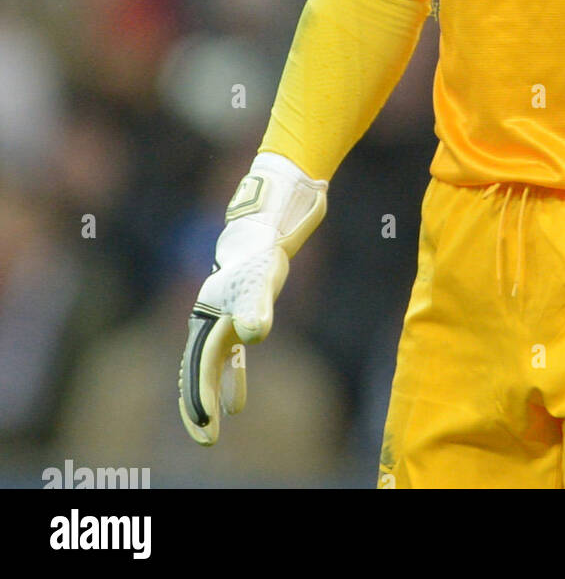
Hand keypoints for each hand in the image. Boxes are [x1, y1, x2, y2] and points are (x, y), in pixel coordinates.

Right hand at [178, 153, 326, 444]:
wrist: (263, 228)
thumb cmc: (261, 254)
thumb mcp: (262, 280)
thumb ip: (257, 307)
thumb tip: (254, 337)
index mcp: (209, 317)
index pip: (200, 364)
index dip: (201, 393)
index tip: (206, 421)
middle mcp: (209, 322)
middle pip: (197, 371)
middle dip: (199, 405)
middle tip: (206, 440)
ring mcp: (221, 322)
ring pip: (209, 369)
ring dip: (209, 398)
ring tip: (213, 432)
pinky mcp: (238, 322)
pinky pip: (229, 360)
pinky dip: (232, 381)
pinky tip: (238, 405)